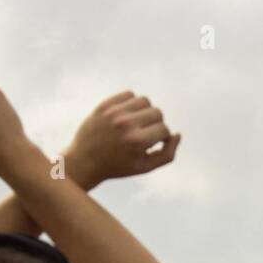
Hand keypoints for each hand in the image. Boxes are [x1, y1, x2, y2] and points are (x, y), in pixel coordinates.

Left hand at [64, 91, 179, 188]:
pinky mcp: (104, 105)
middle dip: (156, 124)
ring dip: (145, 111)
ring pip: (144, 100)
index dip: (163, 137)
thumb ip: (167, 154)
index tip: (154, 144)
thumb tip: (177, 134)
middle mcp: (126, 124)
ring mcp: (114, 113)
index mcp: (137, 142)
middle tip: (146, 134)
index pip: (164, 129)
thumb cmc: (118, 166)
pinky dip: (132, 103)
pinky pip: (129, 94)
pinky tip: (127, 115)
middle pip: (157, 112)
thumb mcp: (145, 168)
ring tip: (138, 122)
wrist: (85, 161)